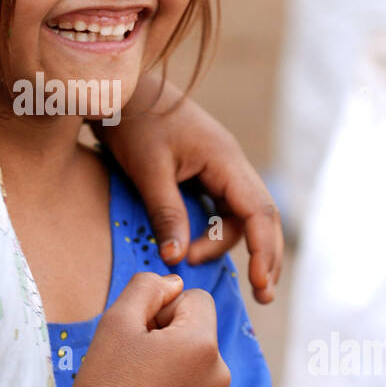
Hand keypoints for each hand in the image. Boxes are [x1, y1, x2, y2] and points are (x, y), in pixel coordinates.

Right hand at [66, 272, 230, 386]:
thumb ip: (148, 287)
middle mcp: (220, 376)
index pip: (196, 300)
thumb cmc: (103, 384)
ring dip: (173, 368)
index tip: (138, 334)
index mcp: (202, 344)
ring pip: (196, 366)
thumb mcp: (117, 320)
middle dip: (170, 339)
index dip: (163, 309)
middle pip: (197, 334)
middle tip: (133, 364)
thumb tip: (175, 284)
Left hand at [101, 79, 282, 302]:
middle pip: (262, 216)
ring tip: (194, 263)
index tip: (260, 284)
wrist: (121, 91)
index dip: (265, 250)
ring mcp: (221, 167)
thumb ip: (166, 213)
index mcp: (226, 159)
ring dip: (228, 244)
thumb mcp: (148, 170)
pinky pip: (223, 208)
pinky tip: (203, 251)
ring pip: (241, 215)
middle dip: (265, 255)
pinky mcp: (205, 172)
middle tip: (260, 295)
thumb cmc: (134, 122)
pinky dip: (219, 232)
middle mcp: (231, 164)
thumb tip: (176, 258)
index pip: (260, 211)